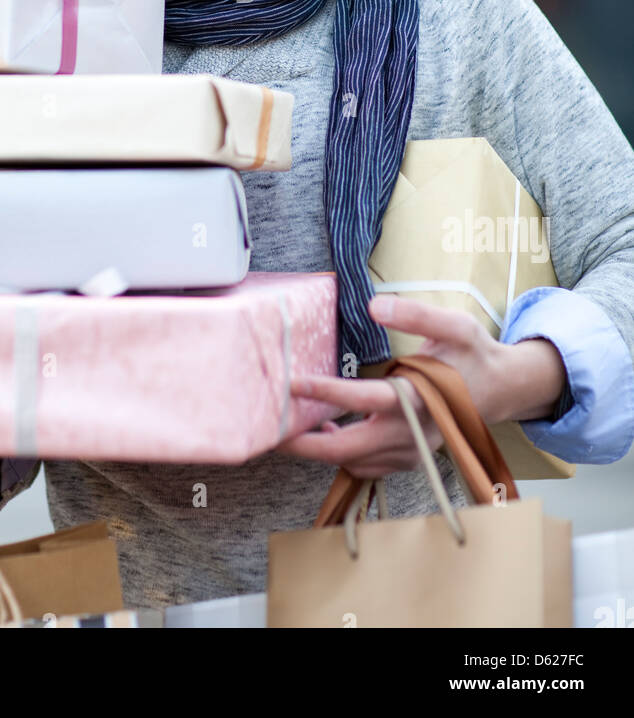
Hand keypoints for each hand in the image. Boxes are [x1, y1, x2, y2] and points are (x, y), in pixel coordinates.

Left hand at [277, 293, 566, 476]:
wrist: (500, 390)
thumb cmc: (473, 354)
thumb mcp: (455, 325)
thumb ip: (417, 315)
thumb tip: (375, 305)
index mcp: (419, 398)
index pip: (366, 400)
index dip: (327, 394)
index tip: (295, 382)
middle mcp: (412, 433)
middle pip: (349, 450)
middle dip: (306, 444)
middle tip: (269, 430)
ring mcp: (410, 452)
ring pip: (354, 463)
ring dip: (320, 450)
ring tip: (289, 427)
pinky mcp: (408, 459)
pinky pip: (367, 466)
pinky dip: (342, 454)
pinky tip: (326, 430)